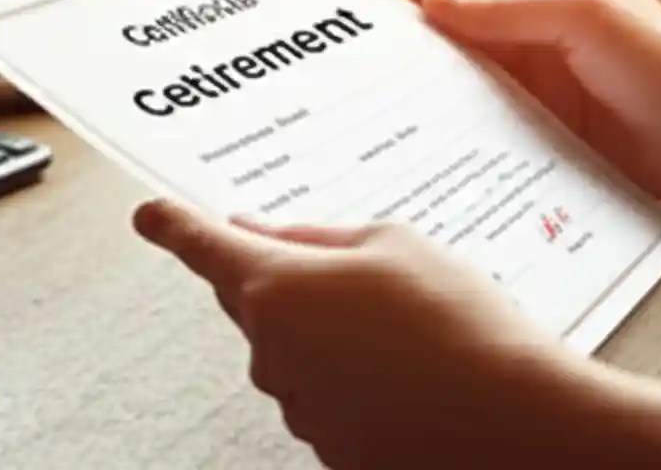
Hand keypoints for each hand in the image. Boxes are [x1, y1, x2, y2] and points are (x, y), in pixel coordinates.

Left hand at [132, 199, 592, 469]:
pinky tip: (411, 372)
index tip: (150, 214)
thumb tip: (274, 239)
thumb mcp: (394, 245)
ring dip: (334, 337)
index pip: (204, 246)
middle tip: (363, 278)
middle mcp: (271, 352)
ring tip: (412, 332)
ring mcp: (298, 405)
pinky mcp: (329, 446)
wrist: (509, 422)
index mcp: (275, 288)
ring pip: (298, 352)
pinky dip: (358, 381)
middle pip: (259, 302)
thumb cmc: (457, 325)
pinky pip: (329, 396)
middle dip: (296, 285)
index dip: (174, 225)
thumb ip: (320, 240)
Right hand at [383, 0, 660, 204]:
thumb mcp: (583, 19)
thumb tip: (433, 1)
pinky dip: (454, 120)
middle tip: (359, 54)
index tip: (368, 2)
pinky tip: (424, 133)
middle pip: (461, 25)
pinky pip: (485, 116)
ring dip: (429, 81)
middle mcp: (542, 26)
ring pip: (468, 73)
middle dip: (414, 35)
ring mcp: (541, 77)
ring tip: (377, 95)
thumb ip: (505, 10)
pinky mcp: (542, 124)